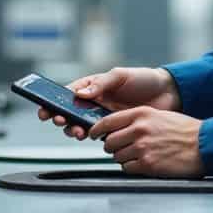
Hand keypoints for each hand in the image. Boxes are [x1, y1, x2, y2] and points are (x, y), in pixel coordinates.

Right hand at [37, 67, 180, 139]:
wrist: (167, 94)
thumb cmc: (143, 80)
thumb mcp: (121, 76)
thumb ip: (101, 84)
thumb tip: (80, 93)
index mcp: (93, 86)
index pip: (68, 93)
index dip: (54, 102)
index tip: (45, 109)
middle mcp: (94, 102)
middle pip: (69, 112)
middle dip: (60, 118)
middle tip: (59, 121)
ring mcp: (103, 116)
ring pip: (80, 125)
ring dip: (73, 129)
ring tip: (77, 131)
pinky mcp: (114, 128)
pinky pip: (97, 135)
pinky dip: (90, 137)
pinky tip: (90, 137)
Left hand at [90, 107, 202, 177]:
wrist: (203, 145)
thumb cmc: (185, 130)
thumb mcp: (159, 116)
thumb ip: (137, 120)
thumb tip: (119, 128)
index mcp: (141, 114)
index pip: (107, 121)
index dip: (96, 129)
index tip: (92, 133)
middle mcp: (139, 129)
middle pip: (109, 141)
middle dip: (112, 147)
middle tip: (121, 148)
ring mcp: (142, 147)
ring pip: (117, 156)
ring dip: (124, 158)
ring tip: (138, 155)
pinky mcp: (147, 164)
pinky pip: (127, 168)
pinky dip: (132, 168)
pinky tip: (144, 163)